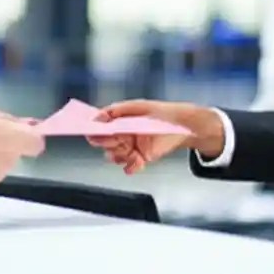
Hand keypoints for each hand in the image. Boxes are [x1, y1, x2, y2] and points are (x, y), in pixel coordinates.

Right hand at [86, 101, 222, 174]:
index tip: (89, 132)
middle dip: (108, 143)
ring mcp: (131, 146)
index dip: (93, 130)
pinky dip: (130, 166)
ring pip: (114, 156)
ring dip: (119, 155)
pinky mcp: (140, 158)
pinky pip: (128, 166)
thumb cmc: (162, 113)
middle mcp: (122, 134)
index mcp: (119, 121)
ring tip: (130, 150)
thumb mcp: (138, 107)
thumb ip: (116, 110)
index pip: (99, 127)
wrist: (184, 126)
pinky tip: (136, 161)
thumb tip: (97, 117)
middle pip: (105, 143)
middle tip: (116, 140)